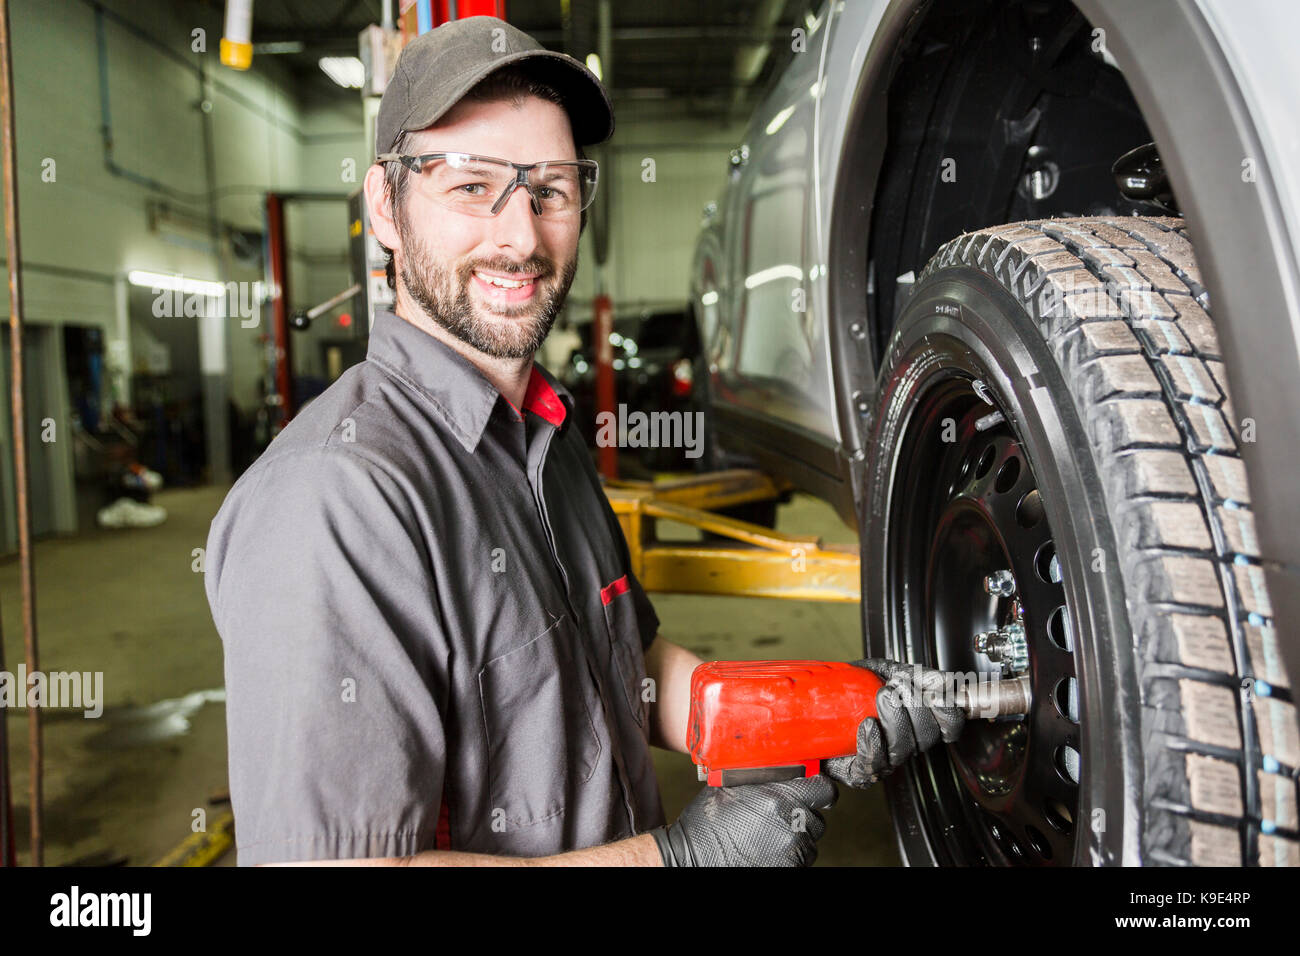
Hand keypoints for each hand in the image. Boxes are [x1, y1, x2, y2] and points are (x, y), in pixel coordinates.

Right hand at [649, 774, 837, 866]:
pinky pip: (801, 860)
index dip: (818, 789)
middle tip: (780, 816)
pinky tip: (767, 850)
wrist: (693, 858)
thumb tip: (787, 766)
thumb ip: (764, 776)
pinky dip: (789, 856)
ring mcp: (791, 851)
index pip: (823, 790)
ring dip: (796, 837)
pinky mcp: (788, 869)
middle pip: (817, 818)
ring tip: (768, 835)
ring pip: (810, 841)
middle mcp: (790, 824)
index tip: (811, 790)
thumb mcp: (733, 786)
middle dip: (803, 815)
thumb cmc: (708, 821)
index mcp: (778, 797)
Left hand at [824, 659, 964, 788]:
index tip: (938, 695)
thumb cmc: (852, 689)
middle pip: (928, 735)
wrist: (815, 706)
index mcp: (918, 720)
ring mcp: (885, 758)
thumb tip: (943, 679)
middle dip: (916, 707)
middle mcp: (906, 742)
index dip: (950, 713)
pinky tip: (868, 724)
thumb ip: (914, 674)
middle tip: (897, 686)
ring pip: (902, 748)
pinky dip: (873, 743)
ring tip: (881, 697)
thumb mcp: (884, 671)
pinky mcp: (860, 771)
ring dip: (894, 719)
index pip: (950, 726)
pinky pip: (873, 764)